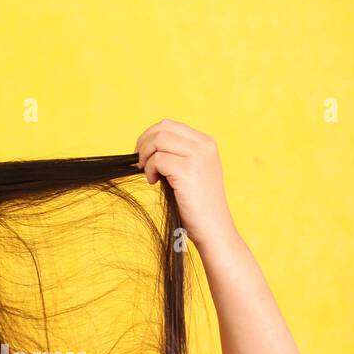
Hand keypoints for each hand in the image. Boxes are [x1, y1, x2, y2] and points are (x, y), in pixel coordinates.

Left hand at [134, 118, 238, 249]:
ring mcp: (198, 157)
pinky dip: (149, 170)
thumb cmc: (198, 205)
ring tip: (149, 174)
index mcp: (206, 143)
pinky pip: (157, 159)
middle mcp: (204, 146)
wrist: (213, 228)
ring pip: (158, 140)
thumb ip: (178, 155)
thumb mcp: (193, 172)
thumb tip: (147, 145)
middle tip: (140, 163)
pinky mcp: (188, 171)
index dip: (150, 136)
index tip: (143, 154)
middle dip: (144, 144)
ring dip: (145, 156)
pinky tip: (153, 182)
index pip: (170, 125)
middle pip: (163, 128)